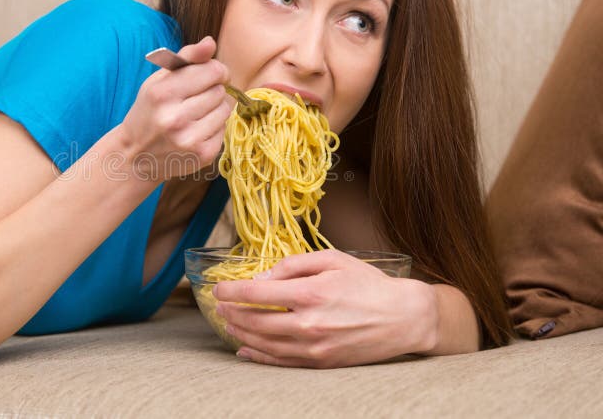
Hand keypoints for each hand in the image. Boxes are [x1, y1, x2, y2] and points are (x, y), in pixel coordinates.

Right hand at [119, 36, 231, 179]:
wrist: (135, 157)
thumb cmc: (149, 112)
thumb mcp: (158, 81)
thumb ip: (186, 58)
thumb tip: (211, 42)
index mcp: (162, 93)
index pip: (212, 71)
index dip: (216, 70)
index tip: (210, 75)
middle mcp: (175, 117)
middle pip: (220, 91)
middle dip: (212, 91)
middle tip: (194, 100)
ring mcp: (190, 139)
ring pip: (225, 110)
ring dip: (215, 110)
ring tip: (195, 116)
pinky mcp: (203, 155)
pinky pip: (224, 130)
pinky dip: (214, 128)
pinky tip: (196, 132)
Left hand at [212, 249, 437, 367]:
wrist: (403, 318)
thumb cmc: (368, 283)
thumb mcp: (332, 260)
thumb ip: (293, 265)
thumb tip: (262, 277)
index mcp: (310, 293)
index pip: (257, 293)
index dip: (232, 291)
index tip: (219, 288)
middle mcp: (308, 323)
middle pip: (255, 321)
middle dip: (231, 313)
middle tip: (220, 306)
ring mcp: (314, 347)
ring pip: (264, 344)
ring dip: (240, 333)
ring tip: (228, 323)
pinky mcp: (321, 363)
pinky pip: (280, 362)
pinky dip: (258, 357)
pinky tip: (244, 350)